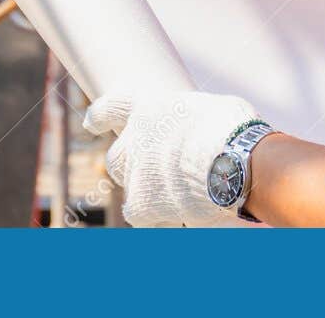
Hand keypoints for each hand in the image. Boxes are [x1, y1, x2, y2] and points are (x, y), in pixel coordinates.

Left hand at [83, 90, 260, 227]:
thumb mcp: (210, 110)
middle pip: (117, 156)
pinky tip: (176, 217)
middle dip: (129, 165)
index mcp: (148, 107)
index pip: (111, 108)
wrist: (233, 160)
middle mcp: (134, 138)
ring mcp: (135, 171)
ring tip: (180, 194)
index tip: (91, 123)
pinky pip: (138, 214)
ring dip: (147, 191)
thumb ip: (191, 121)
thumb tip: (198, 135)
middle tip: (152, 173)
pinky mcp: (141, 202)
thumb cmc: (232, 130)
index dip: (100, 116)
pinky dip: (155, 217)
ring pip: (128, 185)